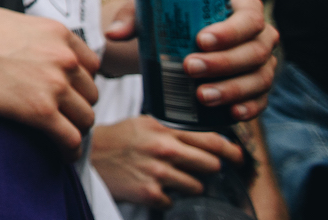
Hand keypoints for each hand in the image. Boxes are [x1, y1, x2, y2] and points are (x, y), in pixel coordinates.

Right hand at [0, 0, 100, 157]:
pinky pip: (71, 139)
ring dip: (75, 128)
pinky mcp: (40, 111)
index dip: (78, 79)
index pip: (89, 63)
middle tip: (61, 115)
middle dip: (77, 104)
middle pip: (91, 91)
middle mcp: (62, 57)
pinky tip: (62, 154)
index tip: (67, 91)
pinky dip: (70, 150)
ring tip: (61, 136)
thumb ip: (10, 19)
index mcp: (55, 31)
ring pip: (86, 117)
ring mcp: (54, 84)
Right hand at [91, 115, 242, 206]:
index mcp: (164, 130)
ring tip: (172, 179)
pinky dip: (168, 198)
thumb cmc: (117, 139)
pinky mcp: (149, 193)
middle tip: (201, 170)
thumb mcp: (144, 124)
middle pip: (211, 165)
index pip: (211, 140)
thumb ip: (173, 130)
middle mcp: (164, 150)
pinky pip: (175, 201)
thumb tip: (208, 140)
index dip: (232, 150)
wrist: (88, 156)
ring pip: (197, 186)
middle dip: (210, 169)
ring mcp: (157, 173)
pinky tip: (154, 188)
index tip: (240, 157)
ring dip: (189, 186)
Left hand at [106, 0, 277, 120]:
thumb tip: (113, 34)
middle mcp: (260, 36)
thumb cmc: (168, 19)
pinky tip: (232, 113)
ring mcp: (262, 64)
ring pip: (259, 78)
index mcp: (243, 8)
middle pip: (254, 50)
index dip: (230, 30)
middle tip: (190, 68)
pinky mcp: (257, 88)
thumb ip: (131, 17)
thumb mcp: (150, 10)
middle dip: (224, 62)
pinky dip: (250, 108)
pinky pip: (261, 100)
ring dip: (233, 89)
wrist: (176, 42)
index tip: (200, 40)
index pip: (248, 16)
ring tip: (202, 95)